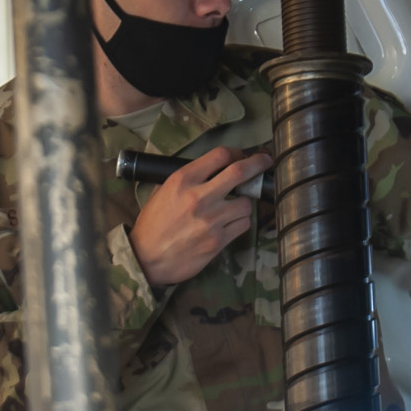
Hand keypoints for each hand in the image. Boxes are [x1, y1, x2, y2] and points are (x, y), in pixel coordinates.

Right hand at [130, 147, 271, 287]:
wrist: (146, 258)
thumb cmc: (151, 224)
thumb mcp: (161, 192)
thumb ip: (185, 179)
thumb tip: (209, 170)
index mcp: (182, 180)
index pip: (219, 156)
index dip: (235, 152)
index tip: (240, 155)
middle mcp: (199, 197)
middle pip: (240, 172)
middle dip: (257, 163)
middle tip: (265, 161)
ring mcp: (211, 220)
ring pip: (246, 203)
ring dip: (245, 202)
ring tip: (235, 206)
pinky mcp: (218, 241)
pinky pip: (243, 224)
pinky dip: (240, 222)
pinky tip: (231, 222)